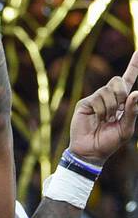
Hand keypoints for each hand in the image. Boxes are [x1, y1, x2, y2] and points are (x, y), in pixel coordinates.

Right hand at [67, 50, 137, 164]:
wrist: (90, 152)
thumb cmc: (109, 142)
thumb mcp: (126, 128)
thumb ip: (132, 111)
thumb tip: (137, 93)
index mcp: (121, 101)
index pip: (128, 80)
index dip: (134, 66)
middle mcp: (108, 97)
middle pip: (118, 81)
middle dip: (122, 94)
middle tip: (118, 110)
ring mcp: (95, 99)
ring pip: (108, 91)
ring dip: (111, 107)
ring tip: (106, 119)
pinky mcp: (84, 104)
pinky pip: (97, 99)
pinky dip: (101, 111)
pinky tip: (98, 119)